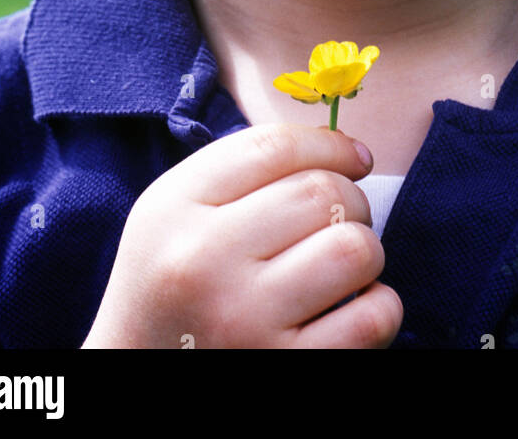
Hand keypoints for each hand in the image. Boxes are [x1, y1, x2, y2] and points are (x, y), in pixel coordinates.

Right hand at [82, 123, 402, 348]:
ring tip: (345, 264)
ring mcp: (241, 320)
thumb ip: (238, 172)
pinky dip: (381, 307)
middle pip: (321, 193)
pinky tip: (353, 308)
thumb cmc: (172, 286)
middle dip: (352, 199)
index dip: (330, 144)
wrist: (135, 373)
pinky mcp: (282, 368)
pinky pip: (371, 317)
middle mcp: (202, 261)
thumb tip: (342, 150)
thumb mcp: (174, 214)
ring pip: (353, 249)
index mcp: (174, 208)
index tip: (355, 158)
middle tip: (343, 219)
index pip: (274, 147)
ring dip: (366, 250)